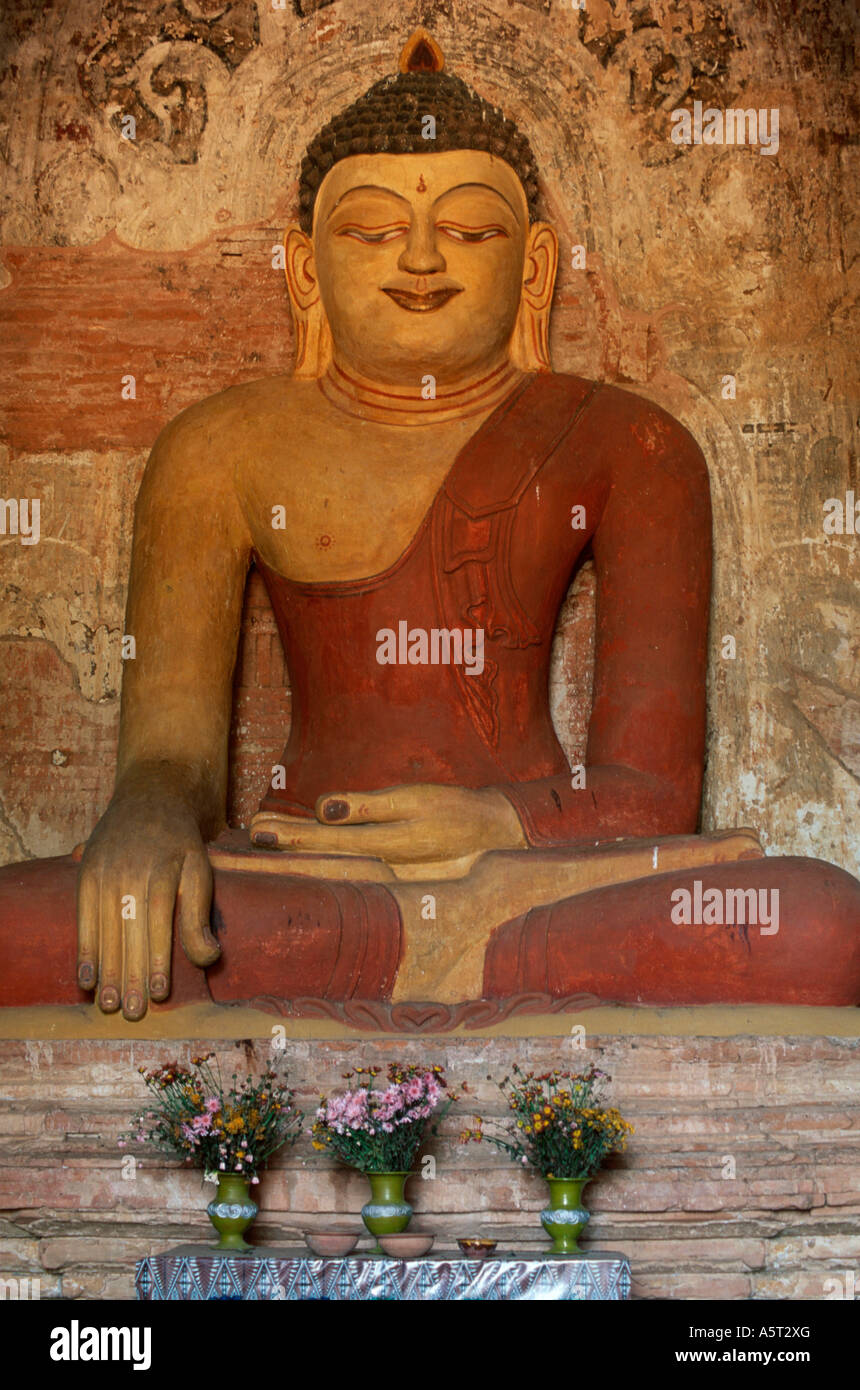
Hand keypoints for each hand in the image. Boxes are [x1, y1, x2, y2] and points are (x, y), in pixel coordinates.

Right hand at [76, 793, 219, 1019]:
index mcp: (161, 872)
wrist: (150, 797)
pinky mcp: (86, 875)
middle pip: (129, 934)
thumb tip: (208, 957)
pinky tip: (87, 978)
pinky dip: (85, 950)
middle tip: (132, 1012)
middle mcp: (129, 873)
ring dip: (107, 971)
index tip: (159, 993)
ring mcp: (104, 873)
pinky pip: (83, 919)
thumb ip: (199, 915)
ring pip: (105, 931)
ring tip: (110, 1005)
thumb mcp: (200, 870)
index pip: (158, 924)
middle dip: (131, 976)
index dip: (158, 960)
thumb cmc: (181, 843)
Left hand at [250, 783, 527, 863]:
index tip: (258, 831)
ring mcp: (385, 874)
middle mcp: (379, 867)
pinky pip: (347, 867)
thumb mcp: (414, 801)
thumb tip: (323, 809)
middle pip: (320, 857)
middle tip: (245, 838)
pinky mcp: (392, 873)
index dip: (289, 837)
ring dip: (296, 852)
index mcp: (383, 847)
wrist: (496, 837)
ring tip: (265, 838)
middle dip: (282, 848)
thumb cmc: (455, 812)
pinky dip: (320, 858)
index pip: (324, 842)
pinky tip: (303, 852)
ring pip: (330, 864)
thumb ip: (368, 807)